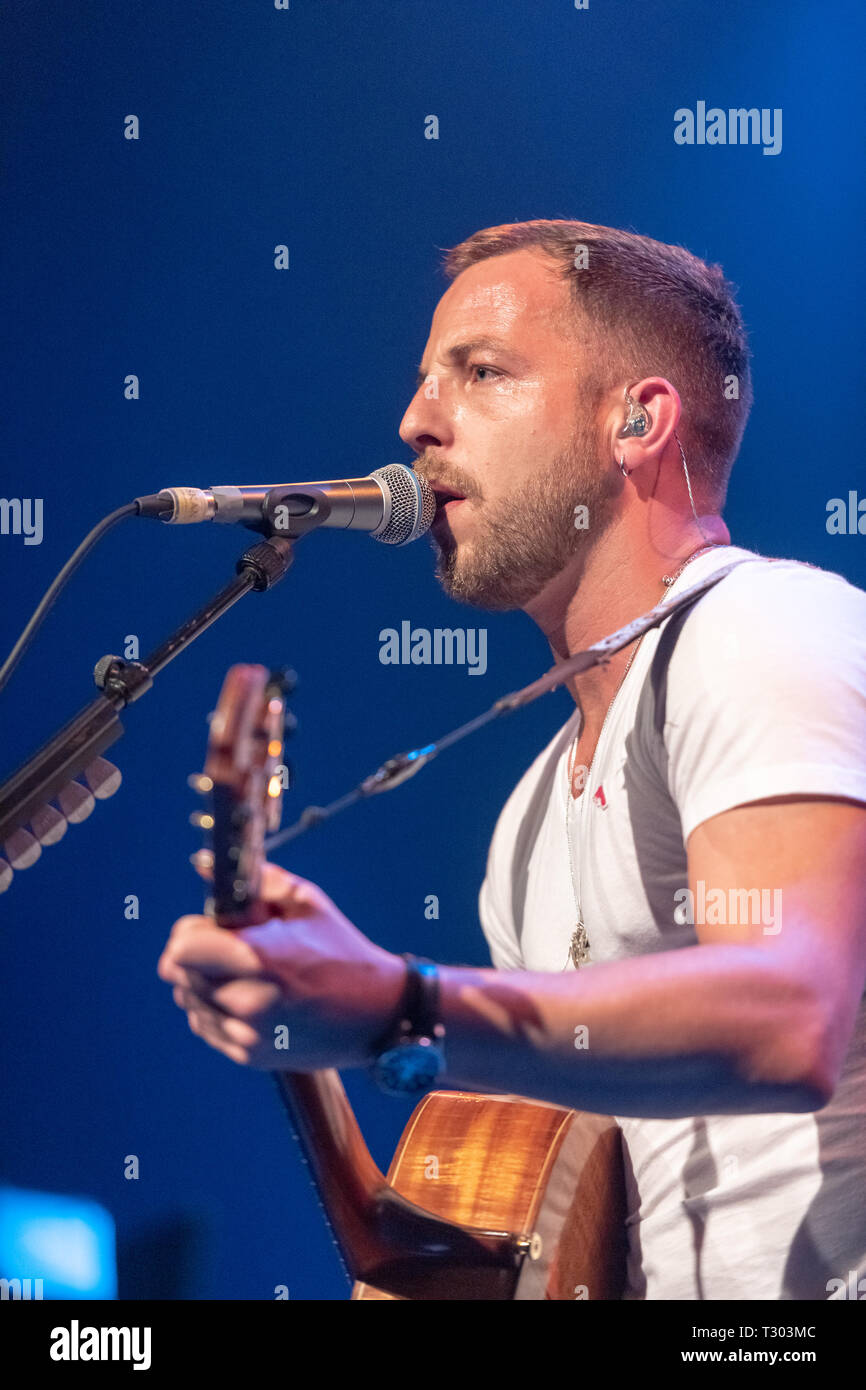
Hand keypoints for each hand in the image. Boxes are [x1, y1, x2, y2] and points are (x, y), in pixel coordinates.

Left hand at [157, 861, 407, 1070]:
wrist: (379, 1013)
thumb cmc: (343, 951)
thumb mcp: (306, 903)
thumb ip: (254, 882)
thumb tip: (202, 863)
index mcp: (258, 956)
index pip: (181, 948)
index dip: (191, 931)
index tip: (212, 927)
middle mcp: (247, 1000)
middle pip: (178, 974)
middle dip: (196, 955)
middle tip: (228, 948)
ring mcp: (248, 1033)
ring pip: (188, 1001)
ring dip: (202, 983)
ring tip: (240, 973)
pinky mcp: (250, 1055)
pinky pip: (205, 1026)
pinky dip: (214, 1009)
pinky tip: (246, 996)